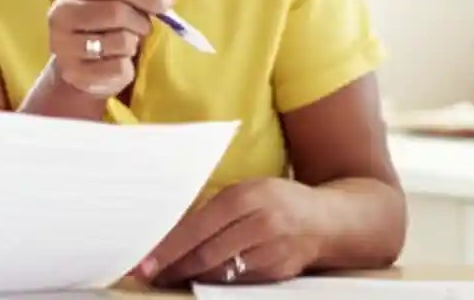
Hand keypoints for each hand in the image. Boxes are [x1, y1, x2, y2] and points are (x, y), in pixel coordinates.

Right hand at [47, 0, 172, 97]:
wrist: (83, 64)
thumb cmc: (106, 22)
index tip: (165, 1)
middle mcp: (60, 13)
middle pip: (115, 11)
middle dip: (140, 20)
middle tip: (143, 26)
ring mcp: (63, 44)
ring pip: (120, 41)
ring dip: (132, 43)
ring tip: (123, 43)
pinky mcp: (73, 73)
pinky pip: (117, 67)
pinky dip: (125, 65)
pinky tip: (114, 61)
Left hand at [138, 178, 324, 287]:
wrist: (328, 220)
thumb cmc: (276, 201)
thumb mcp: (245, 191)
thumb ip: (212, 209)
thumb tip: (169, 232)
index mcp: (246, 197)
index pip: (197, 226)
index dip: (168, 247)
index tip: (145, 261)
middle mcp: (261, 223)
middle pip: (207, 253)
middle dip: (173, 267)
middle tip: (149, 275)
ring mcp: (273, 251)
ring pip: (222, 271)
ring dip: (191, 276)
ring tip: (168, 276)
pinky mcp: (280, 271)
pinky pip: (240, 281)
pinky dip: (216, 281)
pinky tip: (199, 279)